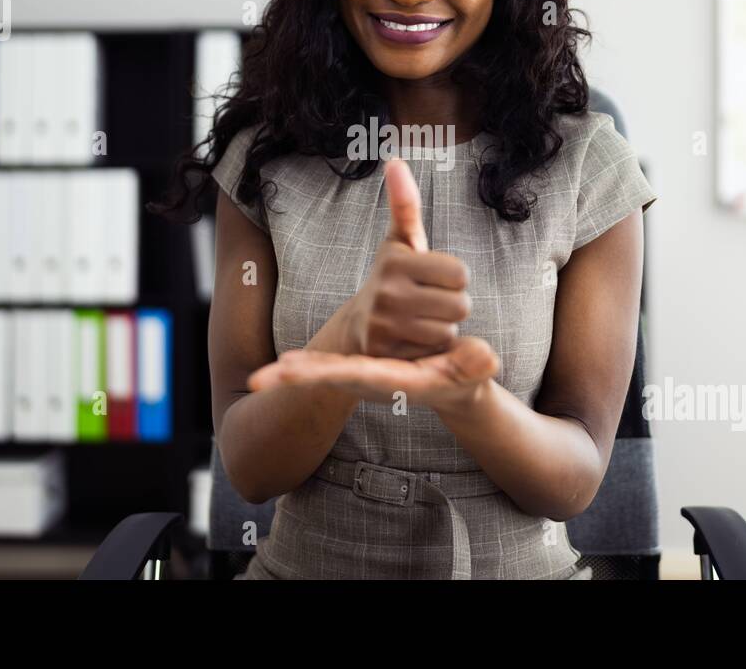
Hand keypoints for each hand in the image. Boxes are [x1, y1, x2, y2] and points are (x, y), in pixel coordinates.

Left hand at [249, 335, 499, 411]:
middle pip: (331, 378)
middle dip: (301, 380)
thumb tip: (484, 360)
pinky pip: (327, 365)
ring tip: (261, 379)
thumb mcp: (474, 369)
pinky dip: (306, 367)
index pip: (363, 376)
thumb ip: (478, 363)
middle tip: (264, 381)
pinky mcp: (360, 367)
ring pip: (323, 374)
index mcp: (399, 382)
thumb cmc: (467, 375)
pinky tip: (283, 360)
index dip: (334, 375)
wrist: (456, 385)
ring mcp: (364, 376)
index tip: (304, 374)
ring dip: (295, 376)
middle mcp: (376, 382)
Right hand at [343, 158, 471, 358]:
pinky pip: (435, 354)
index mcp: (396, 260)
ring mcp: (386, 326)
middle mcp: (388, 292)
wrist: (358, 329)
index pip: (460, 273)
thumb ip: (404, 204)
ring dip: (442, 329)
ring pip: (450, 331)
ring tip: (419, 322)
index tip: (432, 279)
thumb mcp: (399, 242)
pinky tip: (412, 342)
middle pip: (460, 304)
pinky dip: (430, 351)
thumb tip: (395, 160)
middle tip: (426, 304)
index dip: (453, 278)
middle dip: (450, 306)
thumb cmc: (391, 279)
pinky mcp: (389, 356)